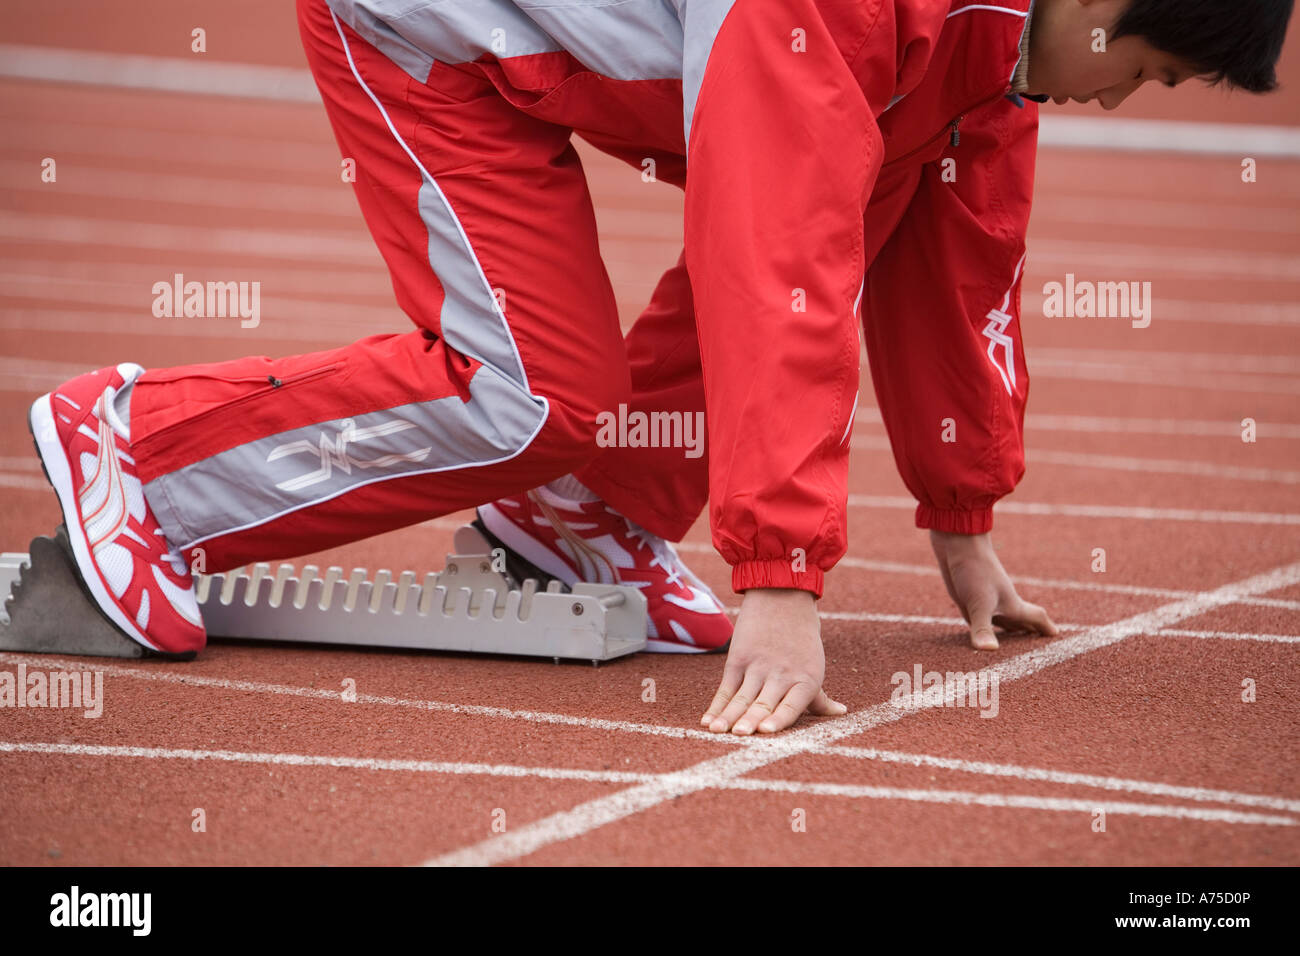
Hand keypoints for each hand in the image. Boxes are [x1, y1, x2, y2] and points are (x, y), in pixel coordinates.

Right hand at [701, 588, 846, 734]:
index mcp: (805, 680)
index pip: (792, 705)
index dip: (779, 719)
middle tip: (739, 735)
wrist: (782, 598)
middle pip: (763, 702)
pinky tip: (708, 720)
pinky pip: (726, 687)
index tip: (765, 731)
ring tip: (717, 731)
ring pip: (741, 697)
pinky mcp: (738, 659)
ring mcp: (757, 666)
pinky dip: (716, 705)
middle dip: (749, 720)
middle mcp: (781, 674)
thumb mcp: (814, 667)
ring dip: (728, 716)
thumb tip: (841, 713)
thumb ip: (820, 696)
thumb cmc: (802, 638)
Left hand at [929, 530, 1057, 649]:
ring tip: (1014, 638)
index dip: (1046, 627)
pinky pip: (982, 614)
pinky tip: (980, 624)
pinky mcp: (968, 595)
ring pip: (1002, 617)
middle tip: (1037, 646)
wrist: (956, 541)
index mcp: (1011, 605)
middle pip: (1021, 620)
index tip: (1057, 636)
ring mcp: (985, 598)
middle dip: (1030, 632)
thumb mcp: (978, 602)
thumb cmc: (974, 569)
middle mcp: (1001, 603)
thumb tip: (989, 650)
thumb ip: (983, 628)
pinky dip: (986, 623)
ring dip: (1009, 628)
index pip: (1035, 617)